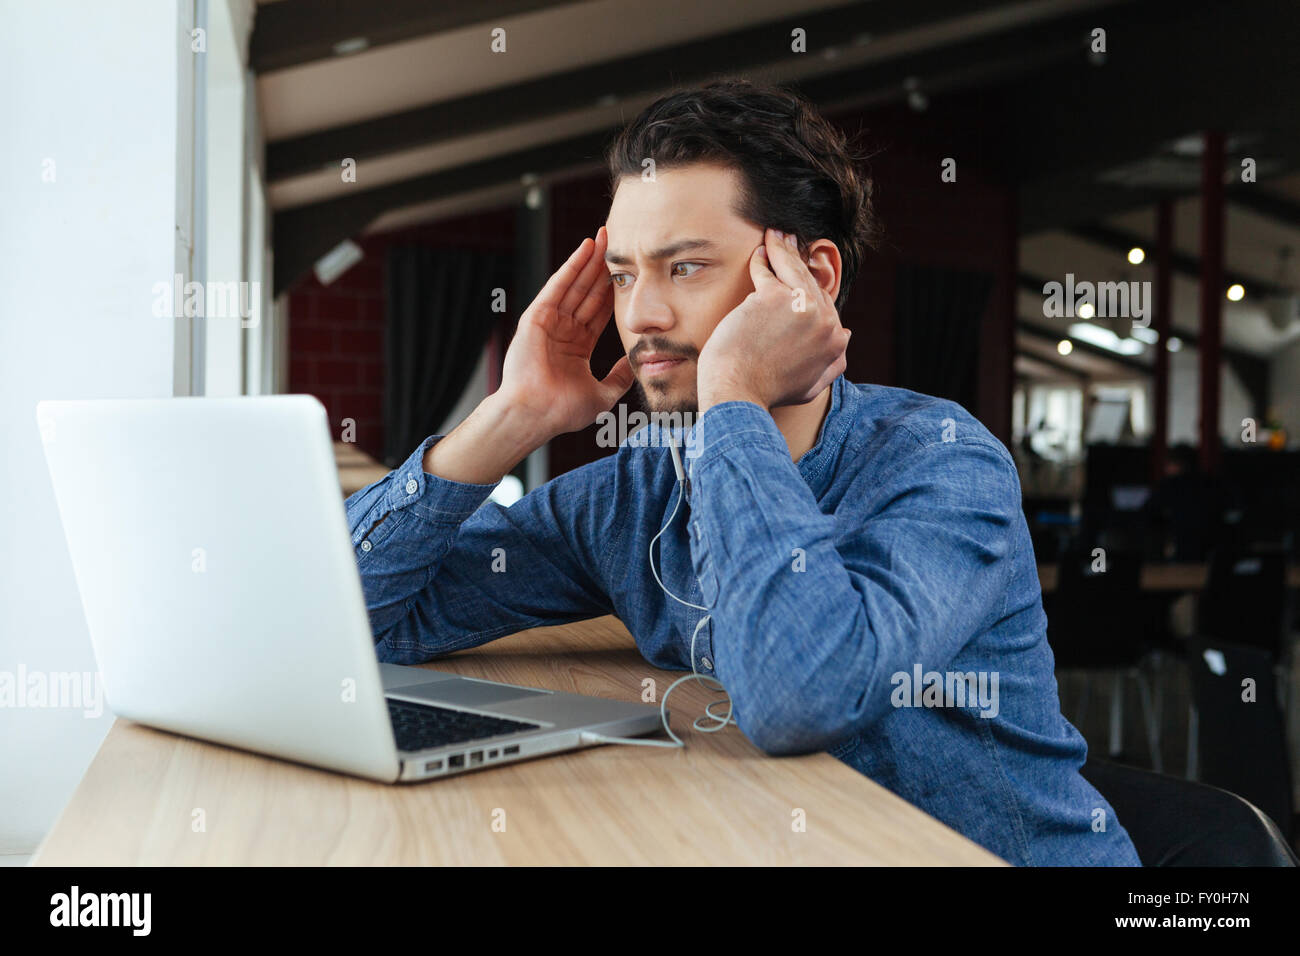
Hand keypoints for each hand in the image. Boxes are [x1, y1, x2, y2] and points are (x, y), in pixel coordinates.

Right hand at [496, 225, 633, 438]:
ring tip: (604, 237)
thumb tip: (638, 363)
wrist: (536, 415)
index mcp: (576, 346)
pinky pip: (558, 286)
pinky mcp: (536, 316)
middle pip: (588, 292)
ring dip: (589, 260)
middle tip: (619, 244)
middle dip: (602, 268)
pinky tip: (585, 248)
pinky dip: (572, 266)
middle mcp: (562, 331)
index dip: (614, 291)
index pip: (600, 311)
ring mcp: (548, 322)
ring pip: (574, 284)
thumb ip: (620, 377)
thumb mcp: (603, 393)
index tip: (630, 273)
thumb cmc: (562, 410)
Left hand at [696, 228, 848, 411]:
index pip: (824, 305)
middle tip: (791, 242)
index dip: (811, 288)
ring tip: (777, 235)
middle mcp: (824, 321)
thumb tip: (845, 337)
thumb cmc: (765, 392)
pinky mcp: (773, 297)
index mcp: (834, 341)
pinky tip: (759, 252)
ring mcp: (800, 307)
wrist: (737, 392)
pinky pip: (766, 270)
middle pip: (811, 283)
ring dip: (785, 248)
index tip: (803, 277)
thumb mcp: (809, 386)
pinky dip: (762, 259)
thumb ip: (831, 363)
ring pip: (793, 270)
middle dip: (799, 261)